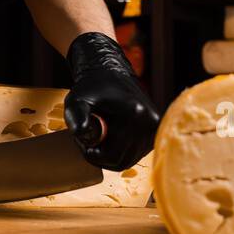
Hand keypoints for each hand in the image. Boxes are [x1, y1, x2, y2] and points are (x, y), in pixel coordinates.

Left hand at [63, 32, 159, 170]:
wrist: (109, 72)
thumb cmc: (91, 88)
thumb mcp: (77, 101)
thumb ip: (77, 119)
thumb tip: (83, 136)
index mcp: (134, 115)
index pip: (112, 156)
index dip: (91, 154)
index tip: (81, 139)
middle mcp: (150, 122)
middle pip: (122, 161)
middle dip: (100, 156)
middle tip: (87, 139)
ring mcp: (156, 127)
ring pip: (129, 159)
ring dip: (110, 154)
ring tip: (97, 135)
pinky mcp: (156, 131)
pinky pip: (135, 153)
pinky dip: (120, 150)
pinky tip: (109, 135)